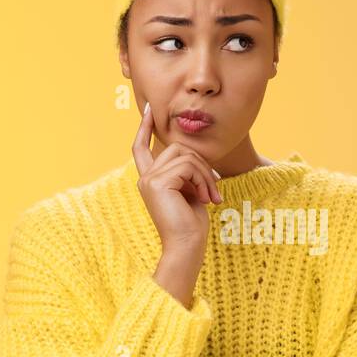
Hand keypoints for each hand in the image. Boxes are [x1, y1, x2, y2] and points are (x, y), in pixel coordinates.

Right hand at [132, 101, 221, 252]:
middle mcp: (145, 178)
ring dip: (205, 174)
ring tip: (213, 196)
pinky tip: (208, 198)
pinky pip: (188, 166)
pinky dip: (203, 180)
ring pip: (185, 155)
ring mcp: (149, 179)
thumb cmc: (192, 224)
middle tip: (215, 189)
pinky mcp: (158, 182)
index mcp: (150, 180)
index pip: (141, 148)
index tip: (150, 109)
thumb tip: (192, 153)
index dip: (144, 128)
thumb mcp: (190, 191)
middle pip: (175, 148)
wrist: (187, 247)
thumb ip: (186, 171)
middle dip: (200, 163)